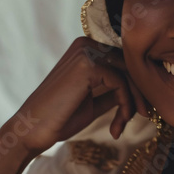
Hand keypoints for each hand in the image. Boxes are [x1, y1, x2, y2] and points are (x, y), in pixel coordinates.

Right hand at [0, 37, 148, 173]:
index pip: (124, 61)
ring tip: (122, 125)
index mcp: (85, 49)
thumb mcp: (94, 100)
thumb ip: (113, 90)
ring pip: (129, 73)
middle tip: (141, 117)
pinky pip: (121, 82)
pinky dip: (125, 105)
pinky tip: (116, 125)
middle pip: (130, 65)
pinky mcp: (88, 64)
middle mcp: (86, 43)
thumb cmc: (60, 117)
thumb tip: (139, 89)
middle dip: (139, 93)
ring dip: (133, 102)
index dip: (136, 86)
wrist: (32, 130)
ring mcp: (86, 51)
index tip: (139, 111)